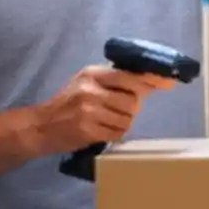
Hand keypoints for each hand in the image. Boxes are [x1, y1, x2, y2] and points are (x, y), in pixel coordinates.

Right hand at [34, 65, 176, 154]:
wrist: (40, 127)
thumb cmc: (67, 104)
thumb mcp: (87, 84)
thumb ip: (115, 81)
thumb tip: (152, 82)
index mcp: (92, 74)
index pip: (129, 76)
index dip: (151, 80)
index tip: (168, 82)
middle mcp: (91, 89)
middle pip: (132, 100)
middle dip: (131, 108)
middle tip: (116, 111)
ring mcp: (89, 110)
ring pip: (127, 118)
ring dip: (122, 123)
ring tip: (106, 122)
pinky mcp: (88, 130)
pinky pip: (117, 133)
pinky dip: (114, 134)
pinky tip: (101, 131)